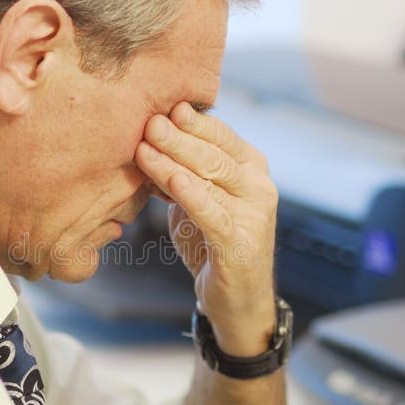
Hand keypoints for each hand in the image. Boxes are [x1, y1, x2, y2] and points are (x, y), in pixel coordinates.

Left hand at [135, 101, 277, 356]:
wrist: (236, 299)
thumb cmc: (212, 242)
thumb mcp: (195, 200)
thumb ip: (182, 172)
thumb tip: (149, 139)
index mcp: (251, 167)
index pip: (220, 134)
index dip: (190, 120)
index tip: (160, 106)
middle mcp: (258, 185)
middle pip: (214, 152)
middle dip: (177, 136)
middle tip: (148, 122)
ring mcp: (254, 214)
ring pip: (211, 178)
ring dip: (174, 161)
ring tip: (145, 146)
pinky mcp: (241, 243)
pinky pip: (213, 213)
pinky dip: (191, 194)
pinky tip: (171, 180)